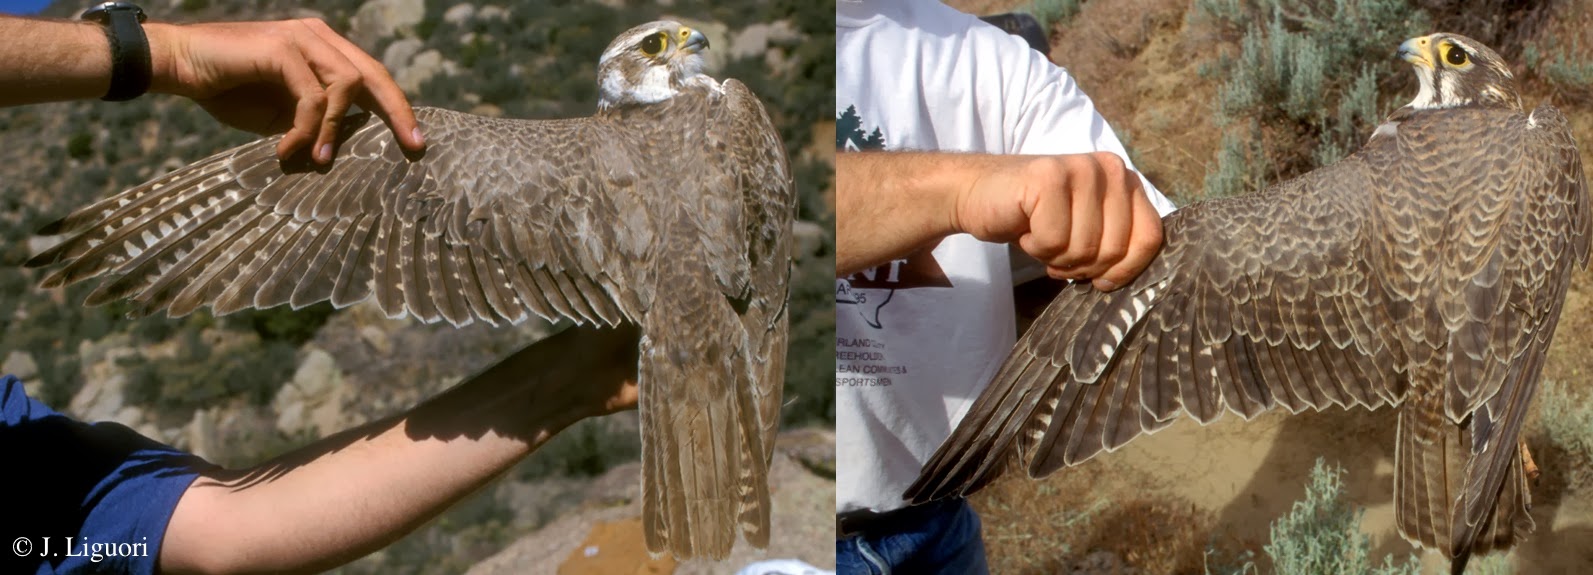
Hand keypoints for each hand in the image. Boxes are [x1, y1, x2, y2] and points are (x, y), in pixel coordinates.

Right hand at [145, 19, 425, 162]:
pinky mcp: (281, 48)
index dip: (398, 108)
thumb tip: (351, 147)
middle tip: (412, 146)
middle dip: (397, 112)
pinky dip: (306, 127)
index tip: (417, 143)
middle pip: (374, 75)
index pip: (374, 77)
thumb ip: (319, 121)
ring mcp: (301, 38)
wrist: (180, 67)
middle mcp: (318, 37)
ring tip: (317, 160)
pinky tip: (287, 148)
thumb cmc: (230, 90)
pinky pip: (311, 94)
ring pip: (346, 85)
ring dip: (334, 129)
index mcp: (324, 50)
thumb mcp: (285, 114)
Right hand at [952, 152, 1163, 290]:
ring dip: (1055, 256)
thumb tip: (1132, 280)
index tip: (1099, 279)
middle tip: (1057, 253)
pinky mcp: (1048, 177)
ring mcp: (1080, 168)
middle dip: (1081, 266)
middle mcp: (1110, 168)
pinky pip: (1053, 240)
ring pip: (1084, 248)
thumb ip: (1115, 242)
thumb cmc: (1035, 217)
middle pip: (1115, 249)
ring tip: (1040, 237)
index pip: (1149, 237)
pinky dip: (1035, 246)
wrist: (978, 193)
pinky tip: (1025, 227)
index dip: (1124, 270)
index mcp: (1126, 181)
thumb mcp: (1086, 229)